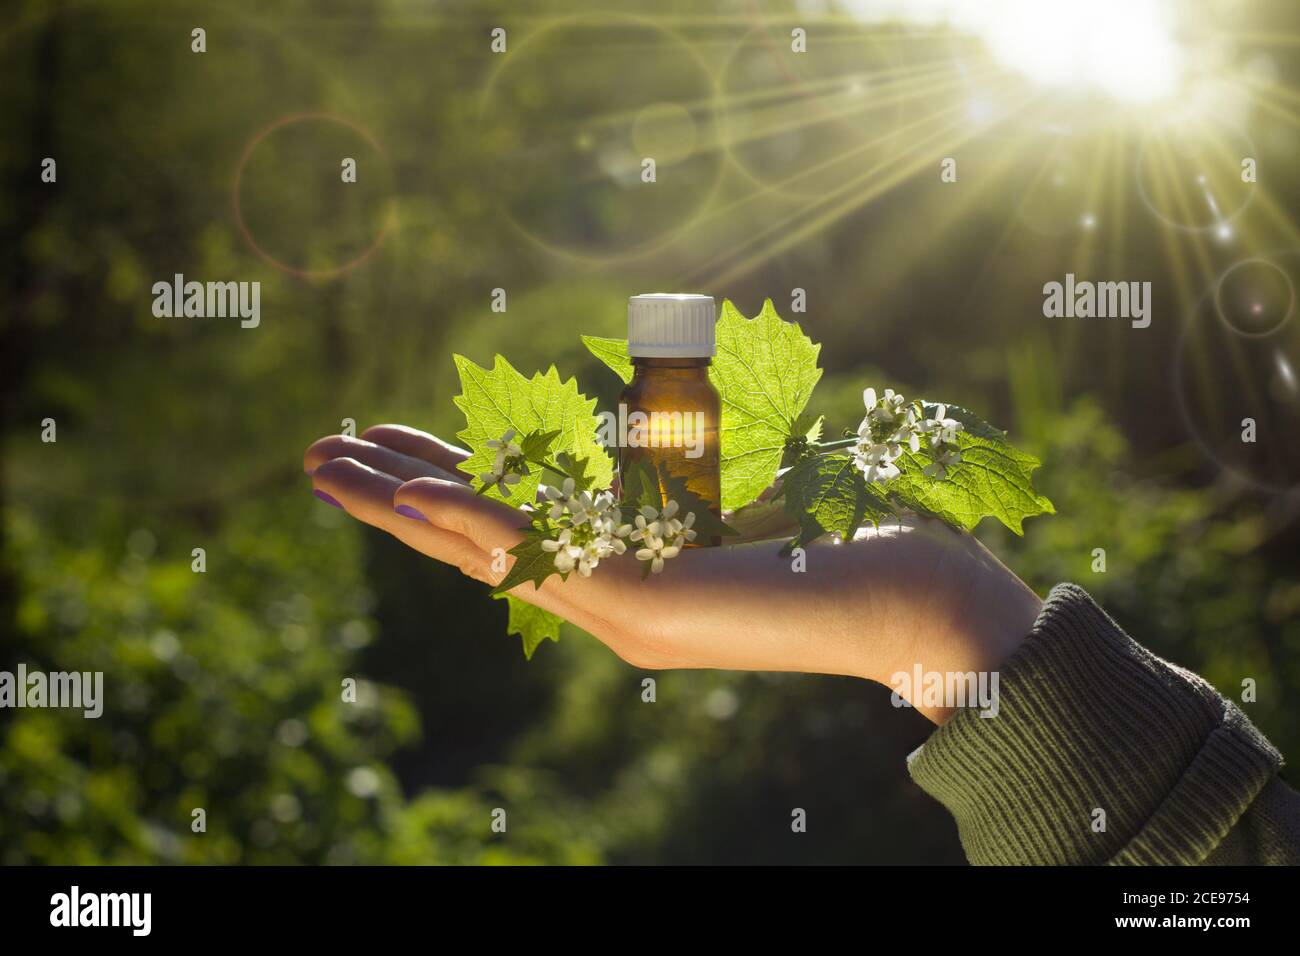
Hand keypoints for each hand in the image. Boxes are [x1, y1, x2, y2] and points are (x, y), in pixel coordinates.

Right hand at [304, 425, 1042, 722]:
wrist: (906, 594)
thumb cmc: (832, 537)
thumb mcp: (734, 487)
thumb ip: (677, 472)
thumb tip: (646, 431)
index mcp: (618, 568)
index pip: (506, 522)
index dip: (436, 480)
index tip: (380, 438)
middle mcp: (604, 595)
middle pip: (473, 541)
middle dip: (388, 498)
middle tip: (311, 457)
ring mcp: (619, 607)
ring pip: (486, 549)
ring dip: (402, 504)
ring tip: (327, 466)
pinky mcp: (649, 606)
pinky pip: (543, 556)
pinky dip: (472, 518)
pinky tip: (412, 491)